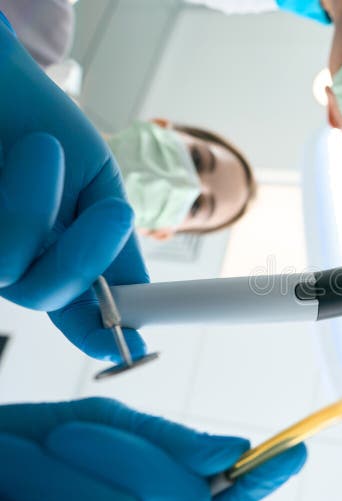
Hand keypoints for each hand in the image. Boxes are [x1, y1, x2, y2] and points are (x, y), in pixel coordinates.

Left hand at [0, 13, 149, 357]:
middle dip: (84, 254)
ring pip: (13, 272)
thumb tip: (141, 301)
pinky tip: (15, 155)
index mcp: (62, 256)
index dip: (107, 334)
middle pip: (48, 296)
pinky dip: (17, 197)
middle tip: (110, 206)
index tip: (131, 347)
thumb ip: (112, 246)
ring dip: (35, 208)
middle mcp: (21, 260)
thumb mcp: (96, 186)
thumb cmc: (40, 126)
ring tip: (41, 152)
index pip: (82, 312)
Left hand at [0, 397, 306, 500]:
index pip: (221, 500)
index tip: (291, 453)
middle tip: (66, 438)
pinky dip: (27, 494)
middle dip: (123, 456)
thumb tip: (232, 449)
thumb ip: (160, 441)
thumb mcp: (91, 426)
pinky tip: (8, 495)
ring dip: (55, 472)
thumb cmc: (13, 451)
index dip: (259, 479)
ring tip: (16, 462)